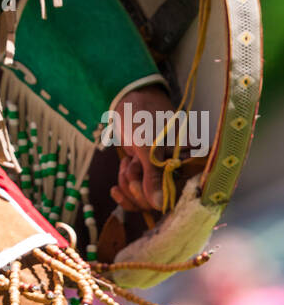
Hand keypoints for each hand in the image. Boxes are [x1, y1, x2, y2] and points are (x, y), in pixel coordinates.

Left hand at [109, 83, 176, 213]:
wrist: (126, 99)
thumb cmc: (142, 115)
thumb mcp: (148, 146)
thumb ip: (154, 175)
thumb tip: (159, 205)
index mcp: (186, 162)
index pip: (180, 195)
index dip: (159, 197)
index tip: (142, 181)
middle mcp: (176, 171)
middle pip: (159, 201)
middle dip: (139, 188)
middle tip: (132, 165)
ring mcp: (159, 173)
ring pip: (144, 198)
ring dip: (129, 184)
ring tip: (128, 161)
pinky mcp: (145, 173)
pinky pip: (136, 193)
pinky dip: (125, 188)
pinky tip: (117, 185)